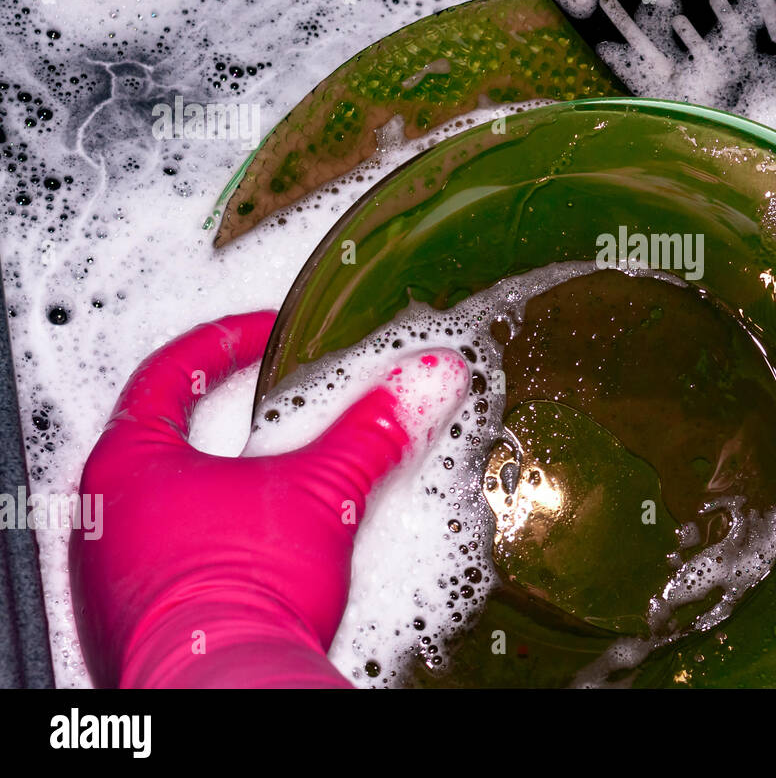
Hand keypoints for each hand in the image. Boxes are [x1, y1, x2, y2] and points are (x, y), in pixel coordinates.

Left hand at [70, 311, 468, 687]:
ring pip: (169, 503)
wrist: (225, 688)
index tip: (267, 333)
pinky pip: (175, 558)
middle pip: (166, 437)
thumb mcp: (325, 492)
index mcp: (128, 465)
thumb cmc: (241, 593)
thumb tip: (423, 378)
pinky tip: (258, 554)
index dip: (228, 342)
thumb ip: (375, 429)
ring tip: (275, 484)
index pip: (171, 371)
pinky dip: (217, 541)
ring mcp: (115, 573)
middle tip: (271, 406)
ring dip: (223, 487)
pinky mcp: (136, 620)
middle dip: (227, 420)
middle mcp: (106, 516)